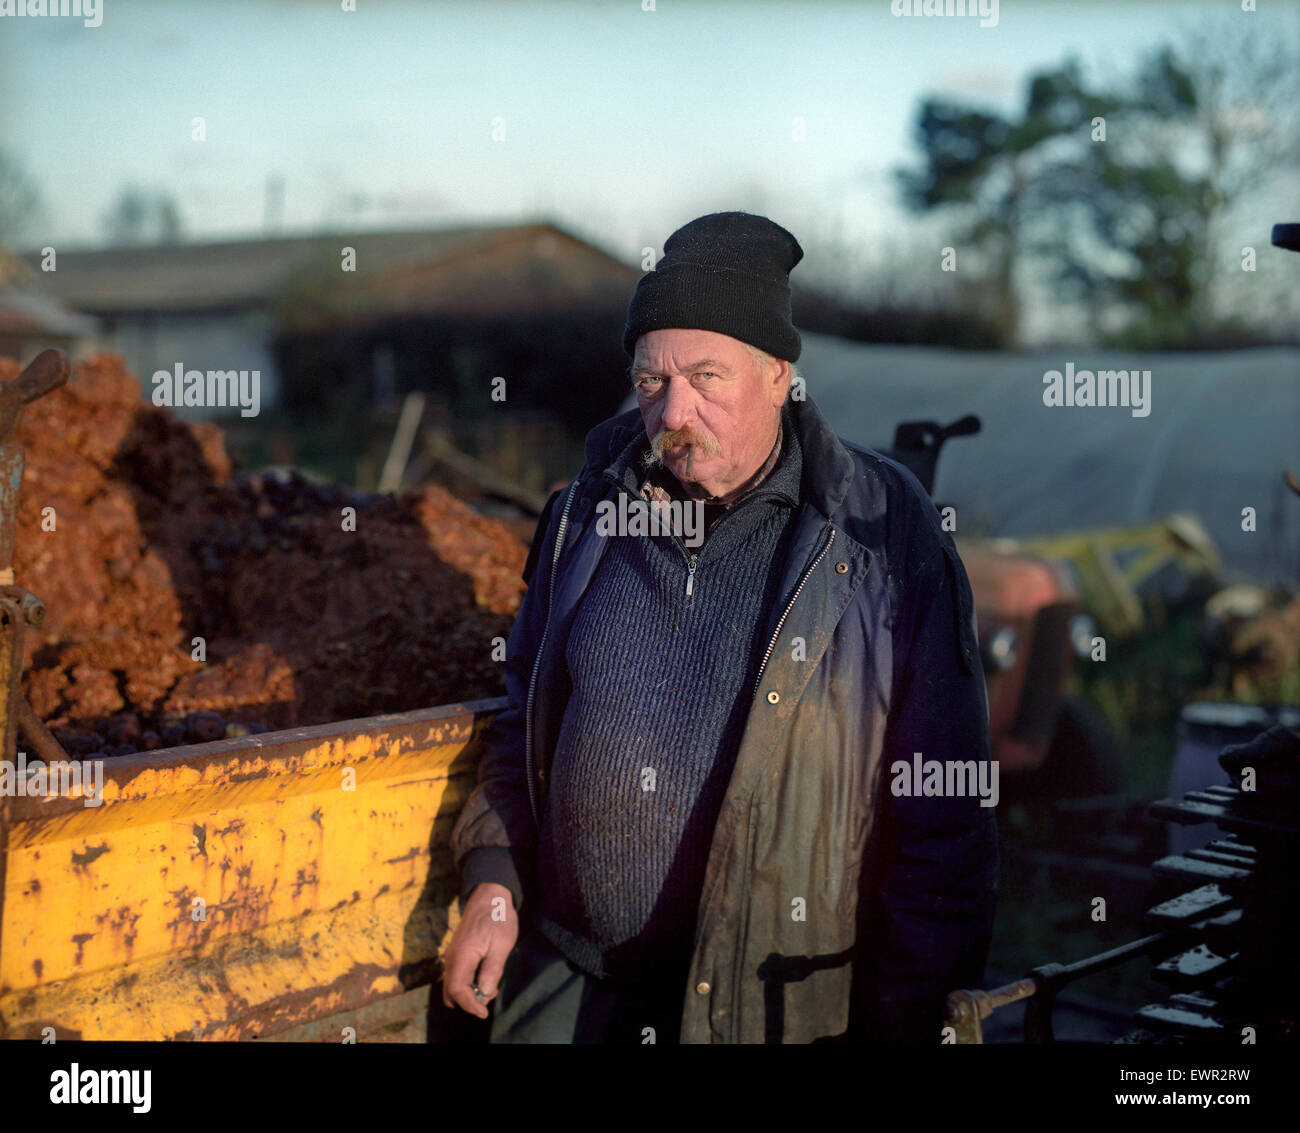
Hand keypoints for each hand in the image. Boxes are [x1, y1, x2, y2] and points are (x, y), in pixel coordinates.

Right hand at [441, 882, 518, 1018]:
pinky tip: (485, 976)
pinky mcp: (458, 953)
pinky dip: (468, 983)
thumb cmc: (498, 918)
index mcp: (462, 955)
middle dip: (468, 1001)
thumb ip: (491, 970)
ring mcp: (453, 955)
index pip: (457, 990)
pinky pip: (458, 976)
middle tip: (490, 995)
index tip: (484, 1013)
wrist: (490, 895)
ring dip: (469, 993)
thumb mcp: (502, 945)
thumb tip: (483, 993)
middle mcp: (452, 957)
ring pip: (453, 985)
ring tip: (490, 985)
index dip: (470, 1005)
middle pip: (450, 992)